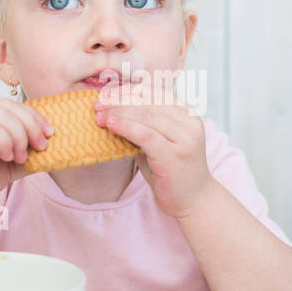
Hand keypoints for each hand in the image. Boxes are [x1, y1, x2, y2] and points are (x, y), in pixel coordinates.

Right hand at [0, 98, 53, 225]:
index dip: (33, 116)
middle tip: (40, 146)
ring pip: (1, 115)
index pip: (10, 105)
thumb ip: (24, 157)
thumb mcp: (5, 169)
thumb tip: (52, 153)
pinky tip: (6, 158)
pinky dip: (6, 142)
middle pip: (8, 106)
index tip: (49, 135)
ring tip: (19, 158)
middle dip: (31, 124)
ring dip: (19, 136)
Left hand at [94, 81, 213, 218]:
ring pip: (147, 115)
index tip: (107, 93)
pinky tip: (111, 124)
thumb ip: (143, 126)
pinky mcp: (175, 155)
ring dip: (119, 112)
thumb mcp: (157, 142)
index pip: (155, 92)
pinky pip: (146, 135)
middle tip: (98, 104)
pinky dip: (126, 126)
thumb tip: (111, 110)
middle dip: (120, 100)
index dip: (129, 90)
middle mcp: (189, 122)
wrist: (194, 200)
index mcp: (187, 114)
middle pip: (149, 101)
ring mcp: (185, 138)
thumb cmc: (172, 172)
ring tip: (99, 115)